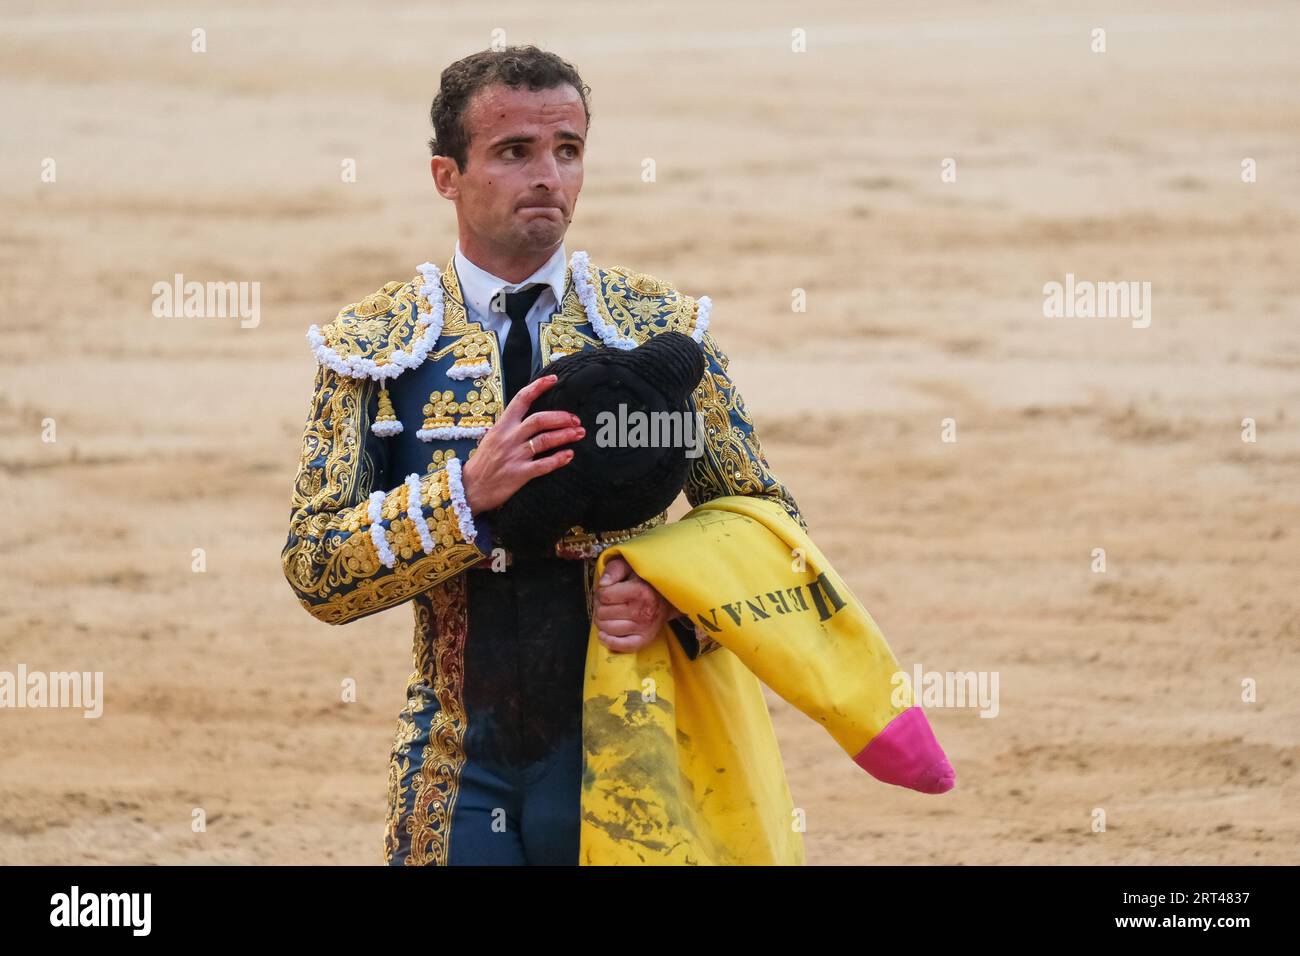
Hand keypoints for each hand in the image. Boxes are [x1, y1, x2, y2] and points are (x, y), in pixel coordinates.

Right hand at [460, 374, 585, 513]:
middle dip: (561, 417)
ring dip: (565, 435)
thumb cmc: (483, 462)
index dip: (538, 387)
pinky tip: (569, 455)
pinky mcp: (519, 474)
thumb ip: (509, 426)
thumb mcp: (492, 437)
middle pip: (539, 419)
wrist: (470, 488)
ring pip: (545, 440)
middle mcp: (509, 438)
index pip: (521, 399)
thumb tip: (528, 416)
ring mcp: (514, 456)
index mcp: (502, 425)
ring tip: (579, 433)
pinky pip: (543, 465)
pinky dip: (559, 459)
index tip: (554, 379)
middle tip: (576, 419)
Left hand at [593, 555, 680, 652]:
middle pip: (603, 613)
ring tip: (607, 614)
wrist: (667, 597)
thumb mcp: (630, 567)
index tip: (605, 591)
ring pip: (607, 629)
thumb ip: (614, 569)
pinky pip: (622, 646)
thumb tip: (602, 584)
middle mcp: (642, 611)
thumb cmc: (645, 581)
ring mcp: (644, 627)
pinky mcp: (645, 639)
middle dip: (599, 606)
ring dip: (601, 622)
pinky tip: (603, 634)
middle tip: (606, 603)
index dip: (599, 592)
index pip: (604, 595)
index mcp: (639, 591)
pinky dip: (608, 642)